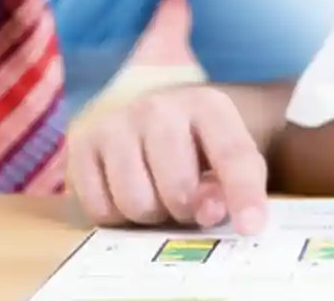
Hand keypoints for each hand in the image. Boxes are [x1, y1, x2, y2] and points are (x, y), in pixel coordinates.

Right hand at [67, 85, 268, 233]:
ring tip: (156, 196)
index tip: (251, 226)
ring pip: (136, 203)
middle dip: (185, 211)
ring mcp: (116, 123)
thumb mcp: (228, 157)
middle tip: (185, 203)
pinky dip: (117, 216)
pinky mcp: (82, 143)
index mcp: (207, 106)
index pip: (231, 154)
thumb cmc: (196, 145)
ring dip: (151, 215)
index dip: (243, 194)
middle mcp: (158, 107)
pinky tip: (127, 194)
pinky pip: (100, 209)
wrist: (148, 114)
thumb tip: (209, 212)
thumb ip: (233, 184)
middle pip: (178, 190)